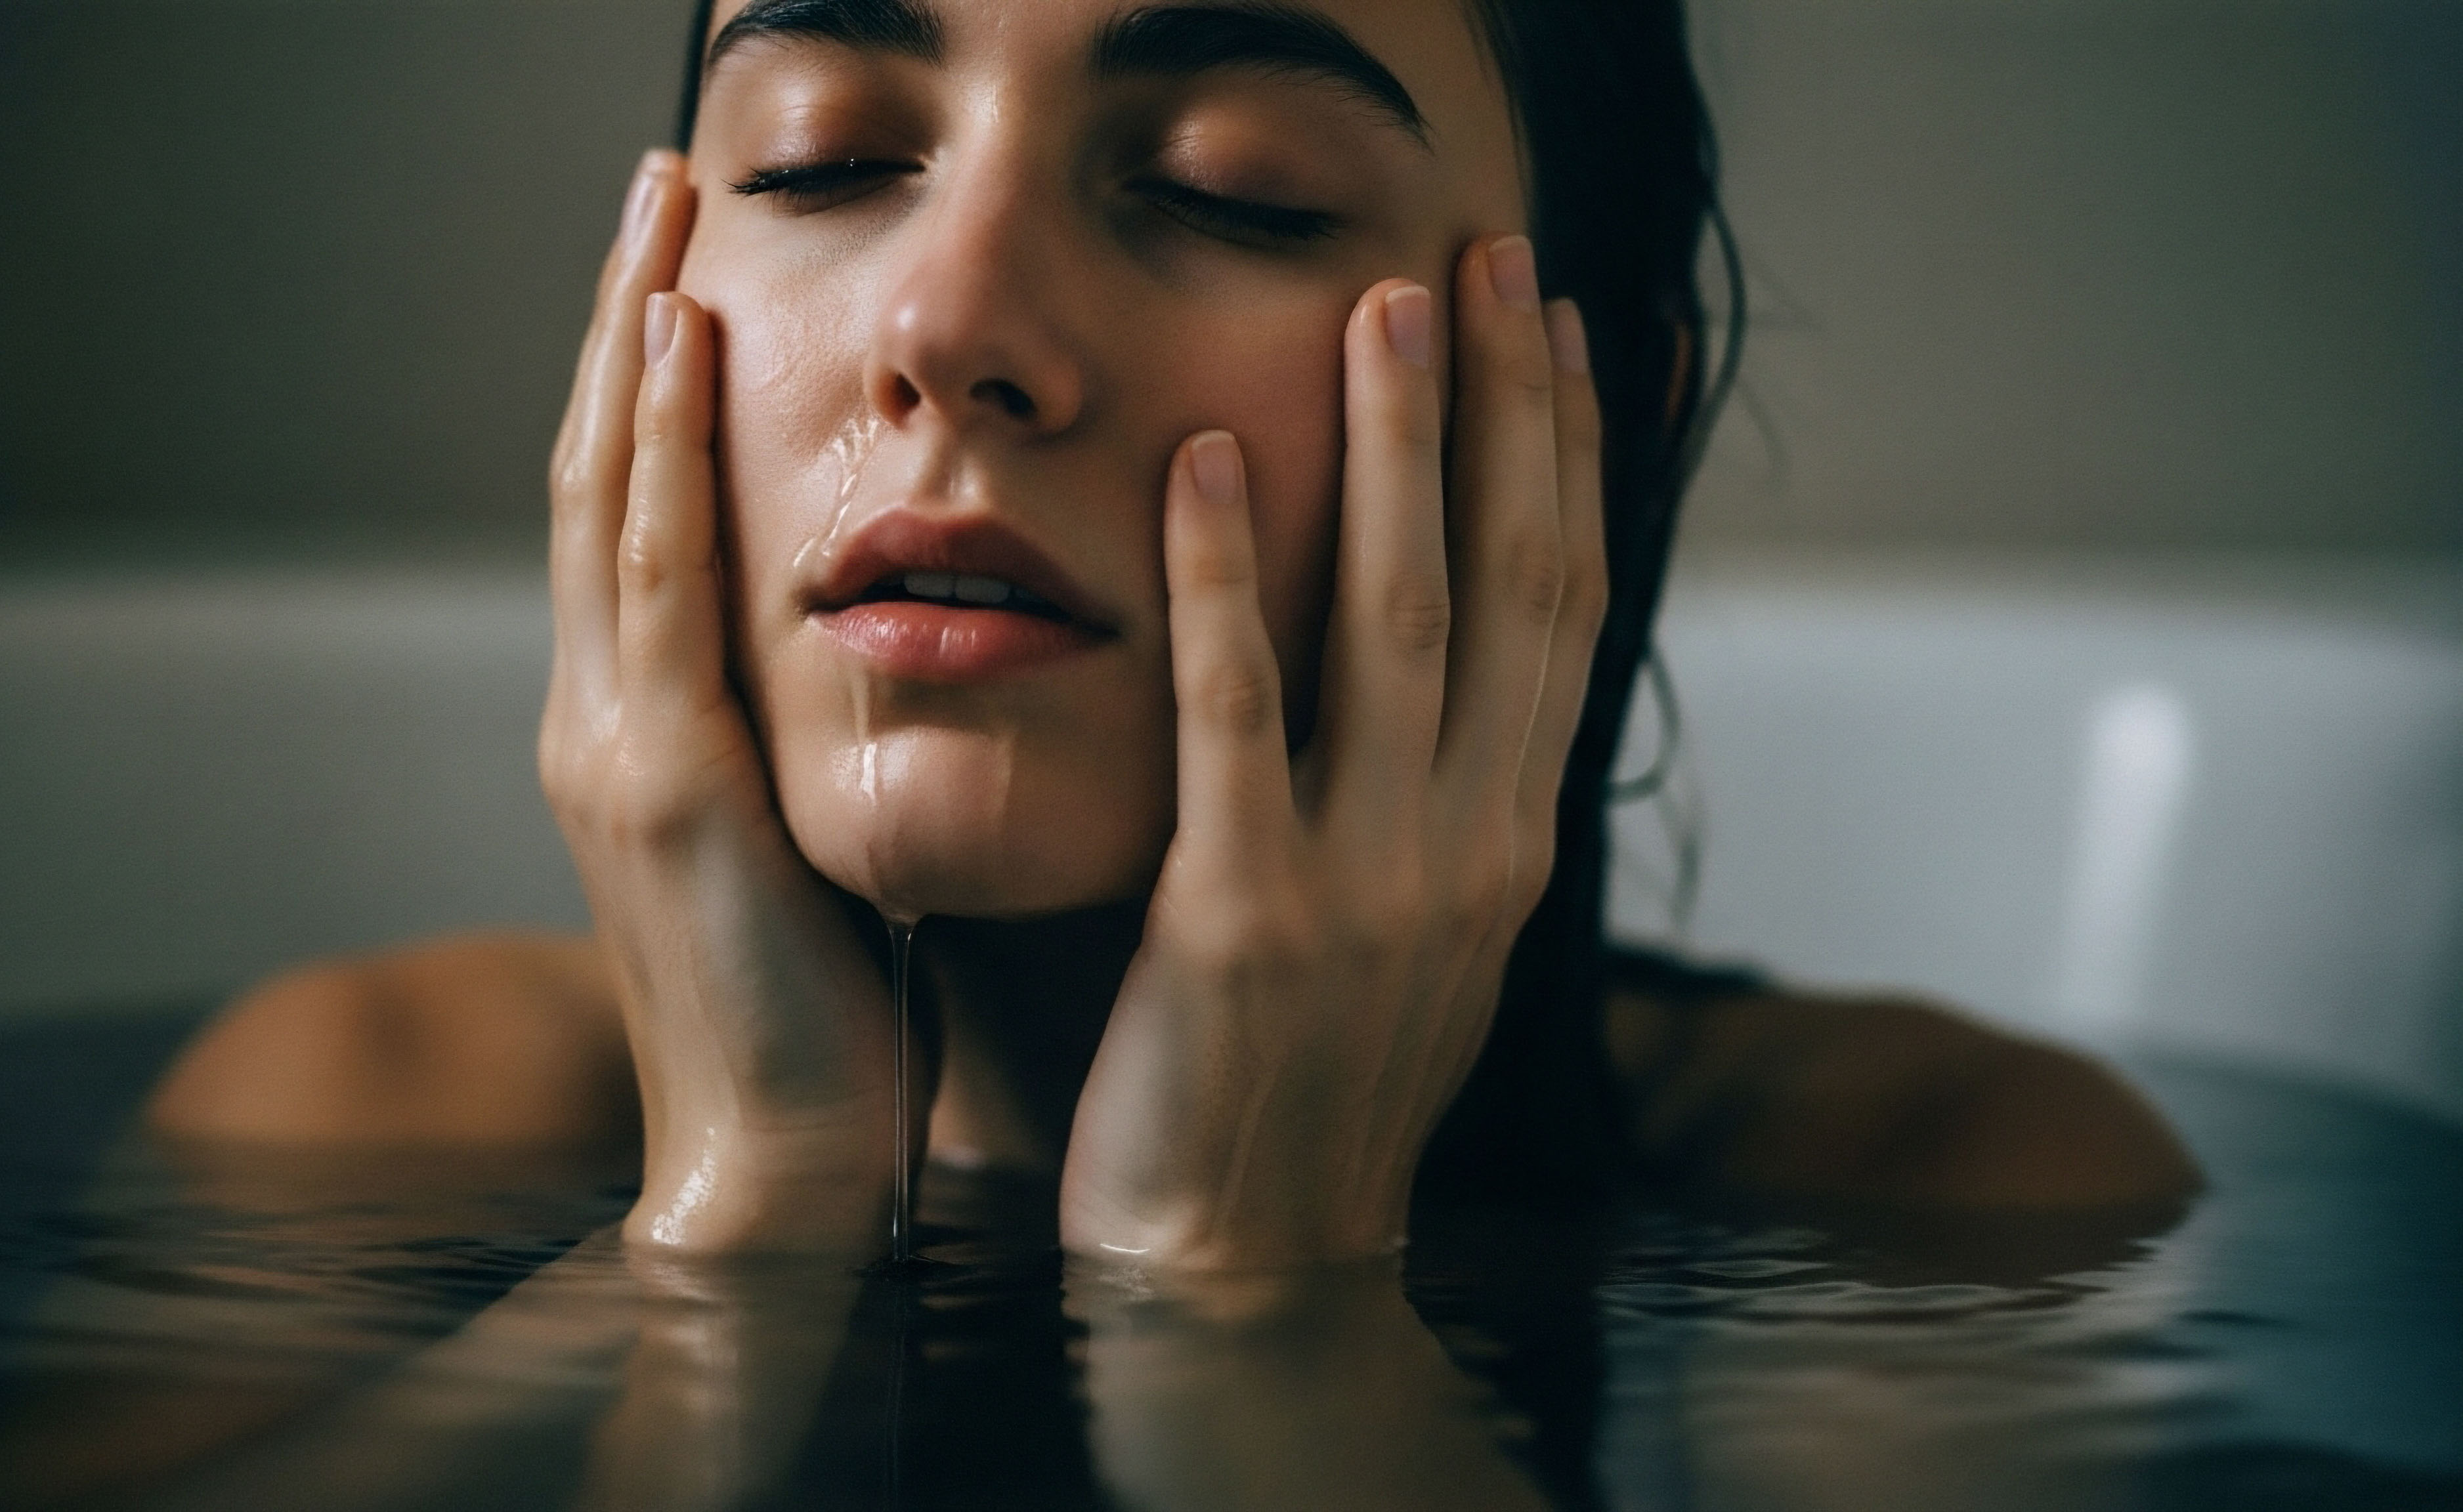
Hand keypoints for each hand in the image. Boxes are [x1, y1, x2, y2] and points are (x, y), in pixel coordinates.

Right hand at [542, 152, 896, 1253]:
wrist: (782, 1171)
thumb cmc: (820, 1024)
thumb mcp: (801, 850)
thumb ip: (800, 746)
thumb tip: (867, 660)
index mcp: (641, 737)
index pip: (634, 518)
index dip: (649, 384)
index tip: (684, 264)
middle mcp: (601, 723)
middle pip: (598, 476)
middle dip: (622, 322)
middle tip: (655, 185)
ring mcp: (613, 748)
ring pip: (607, 499)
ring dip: (631, 347)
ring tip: (659, 217)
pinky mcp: (659, 785)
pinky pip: (654, 583)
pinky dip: (661, 457)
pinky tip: (682, 351)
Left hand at [1058, 235, 1605, 1269]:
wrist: (1243, 1269)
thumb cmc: (1300, 1088)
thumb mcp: (1408, 933)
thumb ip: (1431, 797)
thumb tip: (1449, 667)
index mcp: (1507, 843)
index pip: (1564, 609)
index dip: (1574, 457)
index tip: (1568, 328)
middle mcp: (1468, 849)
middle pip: (1513, 583)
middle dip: (1507, 410)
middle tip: (1493, 258)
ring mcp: (1366, 885)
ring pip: (1405, 624)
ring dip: (1401, 453)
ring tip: (1384, 309)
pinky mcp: (1239, 920)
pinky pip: (1239, 719)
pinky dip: (1231, 586)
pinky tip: (1209, 464)